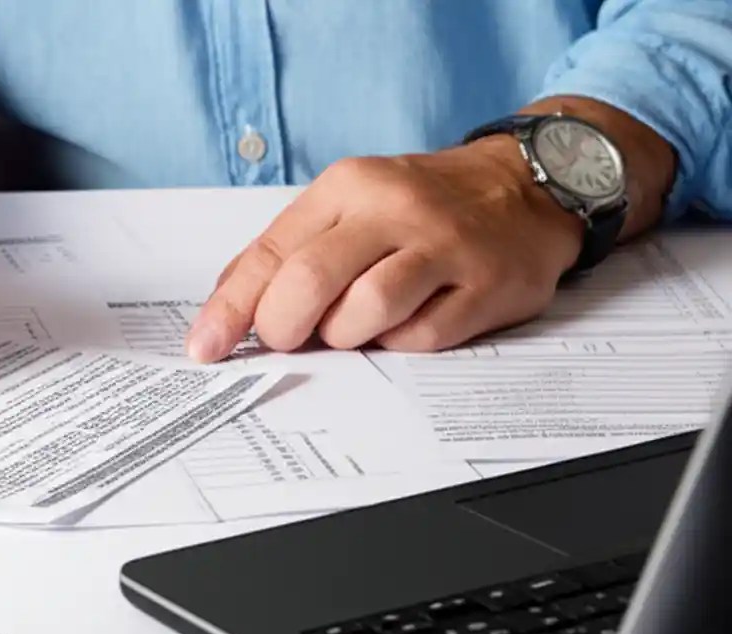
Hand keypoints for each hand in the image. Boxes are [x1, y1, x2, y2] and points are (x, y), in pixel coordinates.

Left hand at [187, 136, 584, 359]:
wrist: (528, 185)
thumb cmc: (422, 207)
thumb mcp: (349, 206)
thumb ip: (289, 252)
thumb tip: (228, 309)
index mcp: (347, 188)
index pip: (270, 253)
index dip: (231, 309)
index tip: (206, 347)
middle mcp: (393, 210)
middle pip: (310, 282)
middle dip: (283, 328)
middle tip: (288, 341)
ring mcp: (444, 246)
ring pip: (364, 312)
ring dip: (345, 337)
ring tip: (355, 328)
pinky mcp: (487, 286)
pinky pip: (421, 338)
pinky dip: (400, 344)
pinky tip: (407, 324)